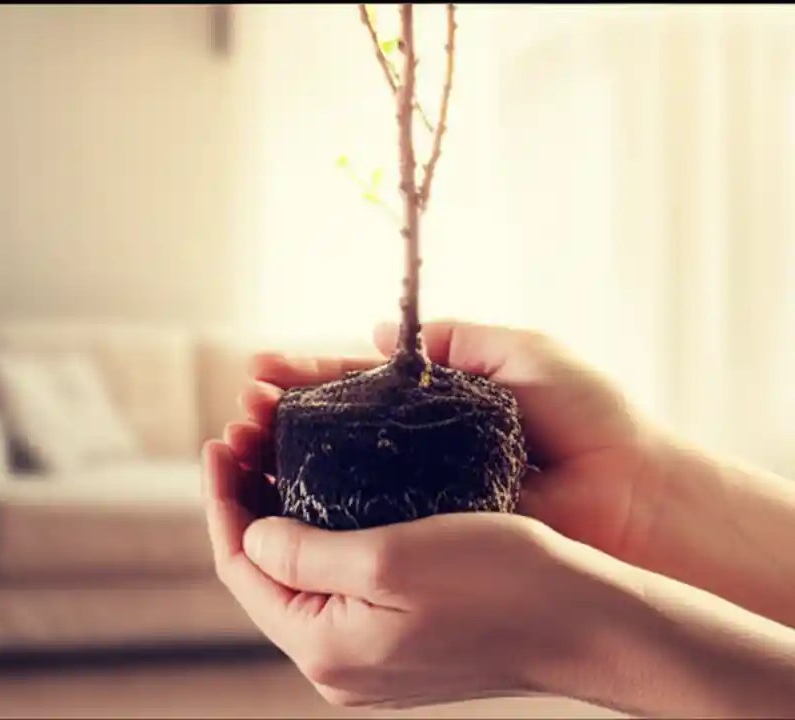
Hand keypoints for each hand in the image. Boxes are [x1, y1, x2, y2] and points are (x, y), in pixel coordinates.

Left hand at [202, 441, 633, 708]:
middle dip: (248, 500)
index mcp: (322, 647)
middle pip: (265, 571)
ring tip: (273, 452)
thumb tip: (254, 535)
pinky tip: (323, 494)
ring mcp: (368, 660)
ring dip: (282, 513)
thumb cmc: (500, 581)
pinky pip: (337, 585)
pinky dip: (320, 535)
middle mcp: (336, 665)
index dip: (222, 499)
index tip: (219, 440)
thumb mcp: (389, 555)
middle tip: (244, 434)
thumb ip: (303, 553)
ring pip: (300, 575)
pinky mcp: (398, 645)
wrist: (587, 622)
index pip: (240, 565)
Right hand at [226, 319, 665, 565]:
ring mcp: (416, 500)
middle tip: (238, 412)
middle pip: (327, 436)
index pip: (349, 389)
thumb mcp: (523, 355)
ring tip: (239, 447)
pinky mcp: (426, 541)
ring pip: (330, 483)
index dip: (302, 377)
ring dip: (279, 466)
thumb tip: (377, 332)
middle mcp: (413, 455)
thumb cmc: (589, 419)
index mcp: (432, 407)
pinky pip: (359, 529)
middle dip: (276, 421)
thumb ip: (458, 339)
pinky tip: (277, 501)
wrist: (634, 493)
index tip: (257, 369)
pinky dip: (313, 515)